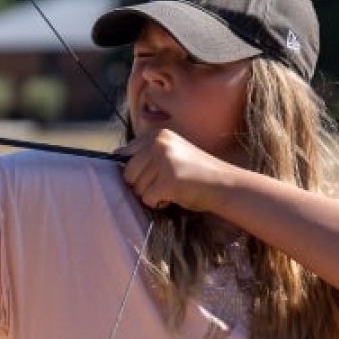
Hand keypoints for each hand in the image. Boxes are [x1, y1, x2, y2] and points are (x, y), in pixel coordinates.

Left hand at [118, 128, 234, 212]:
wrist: (225, 184)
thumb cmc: (195, 173)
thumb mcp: (170, 153)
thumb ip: (146, 153)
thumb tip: (114, 155)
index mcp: (157, 135)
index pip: (124, 155)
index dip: (136, 170)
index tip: (154, 173)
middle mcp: (158, 144)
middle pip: (128, 173)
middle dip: (142, 185)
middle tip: (165, 183)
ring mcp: (163, 161)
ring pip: (137, 188)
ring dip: (152, 194)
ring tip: (174, 187)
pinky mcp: (167, 180)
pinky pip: (147, 199)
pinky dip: (158, 203)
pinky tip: (175, 196)